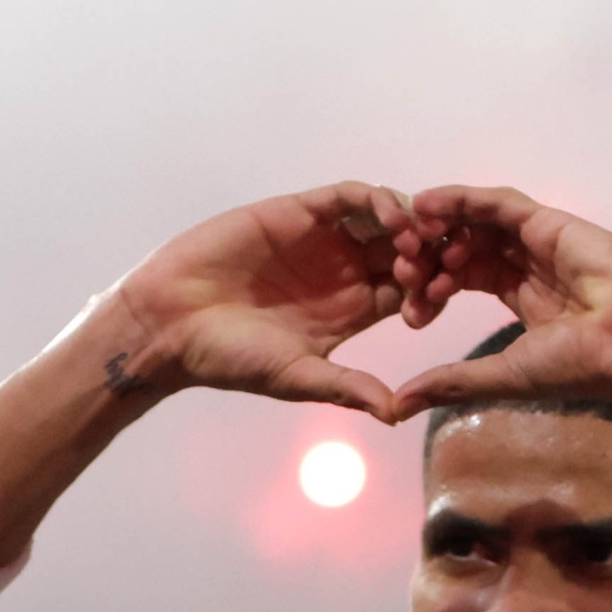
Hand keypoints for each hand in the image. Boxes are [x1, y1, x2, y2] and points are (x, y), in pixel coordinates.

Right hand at [117, 182, 415, 420]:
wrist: (171, 322)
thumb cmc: (230, 359)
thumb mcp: (298, 377)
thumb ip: (347, 387)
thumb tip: (396, 414)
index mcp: (352, 311)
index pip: (410, 292)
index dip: (431, 292)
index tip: (441, 299)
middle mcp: (342, 272)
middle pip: (405, 252)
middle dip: (428, 254)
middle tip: (437, 264)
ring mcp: (322, 239)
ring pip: (384, 219)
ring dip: (408, 225)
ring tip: (416, 241)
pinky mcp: (297, 211)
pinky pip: (348, 197)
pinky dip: (376, 200)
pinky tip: (392, 218)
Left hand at [390, 187, 611, 418]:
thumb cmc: (580, 365)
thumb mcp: (502, 375)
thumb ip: (452, 381)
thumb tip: (400, 404)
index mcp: (523, 295)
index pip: (464, 278)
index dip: (432, 288)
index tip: (408, 311)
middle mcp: (530, 263)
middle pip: (466, 246)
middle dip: (430, 256)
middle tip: (402, 271)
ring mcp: (540, 240)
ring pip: (478, 221)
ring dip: (440, 224)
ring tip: (406, 234)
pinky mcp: (549, 221)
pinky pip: (498, 203)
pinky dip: (462, 199)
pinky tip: (430, 204)